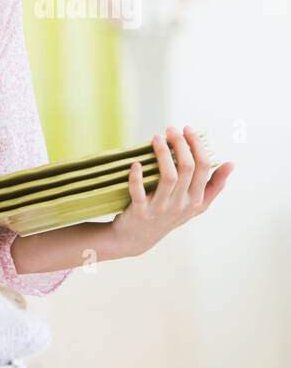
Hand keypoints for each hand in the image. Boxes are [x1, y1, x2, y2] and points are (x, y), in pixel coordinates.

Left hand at [110, 125, 234, 257]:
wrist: (137, 238)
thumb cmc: (169, 216)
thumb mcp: (195, 205)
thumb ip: (214, 186)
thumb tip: (231, 163)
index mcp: (197, 200)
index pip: (204, 167)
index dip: (197, 145)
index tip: (187, 129)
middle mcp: (182, 204)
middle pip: (187, 168)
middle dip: (180, 144)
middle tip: (171, 130)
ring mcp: (161, 209)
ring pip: (168, 177)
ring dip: (162, 154)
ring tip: (156, 138)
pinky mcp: (140, 212)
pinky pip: (139, 192)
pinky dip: (137, 177)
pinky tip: (136, 163)